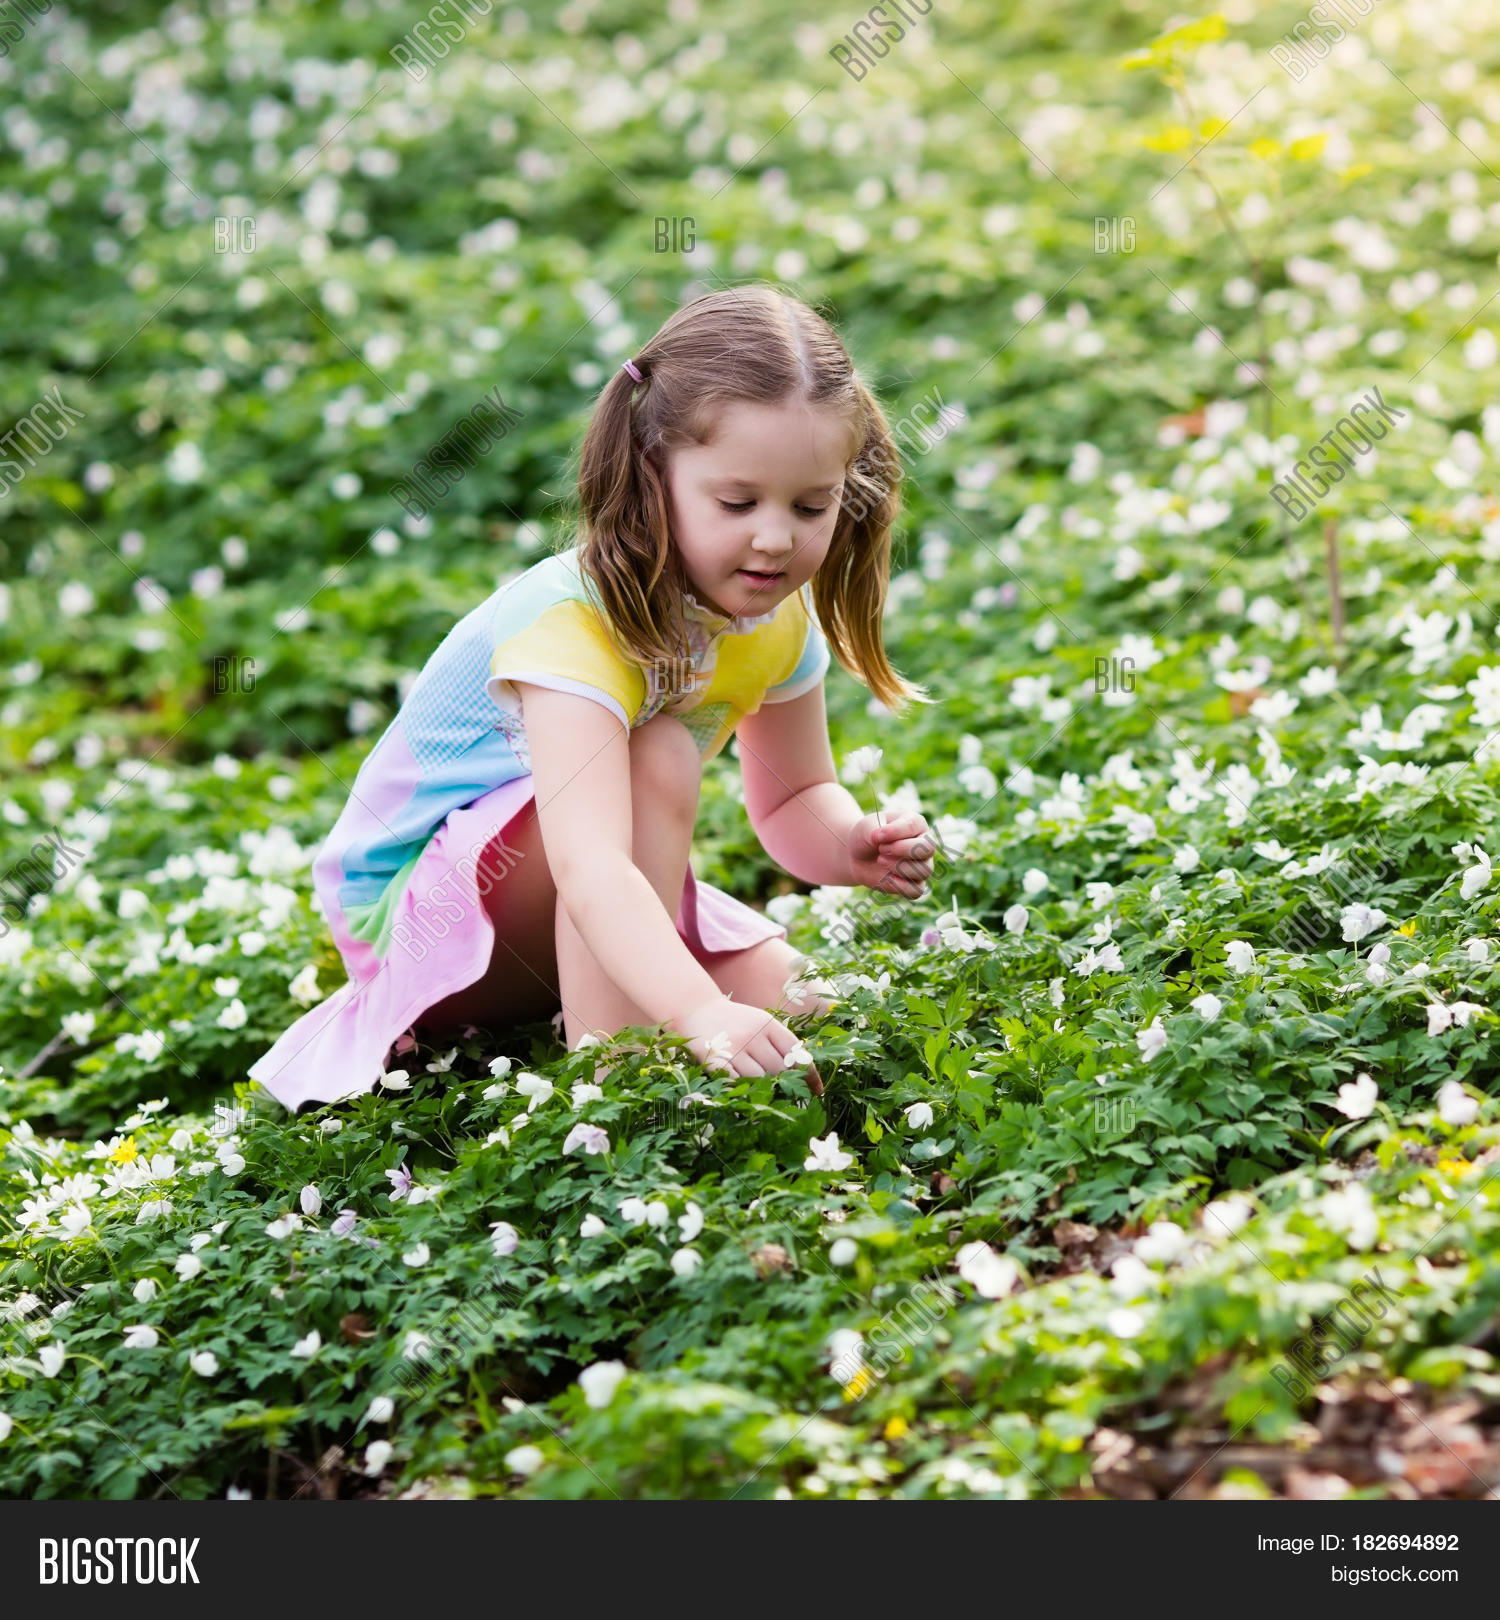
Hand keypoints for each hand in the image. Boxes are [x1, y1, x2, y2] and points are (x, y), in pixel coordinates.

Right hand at [668, 994, 821, 1092]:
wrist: (696, 1010)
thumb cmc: (733, 1022)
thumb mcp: (759, 1021)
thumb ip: (779, 1043)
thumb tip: (805, 1072)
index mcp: (767, 1023)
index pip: (795, 1052)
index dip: (808, 1074)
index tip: (817, 1090)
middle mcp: (752, 1034)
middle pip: (779, 1069)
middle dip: (784, 1083)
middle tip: (785, 1093)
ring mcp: (733, 1047)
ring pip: (759, 1079)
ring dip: (763, 1088)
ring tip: (761, 1091)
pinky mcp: (715, 1060)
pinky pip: (737, 1083)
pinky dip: (742, 1088)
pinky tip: (742, 1090)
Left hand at [847, 810, 934, 898]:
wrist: (857, 856)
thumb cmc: (867, 836)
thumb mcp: (866, 827)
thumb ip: (875, 831)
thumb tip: (880, 837)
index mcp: (916, 824)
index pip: (913, 825)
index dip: (894, 832)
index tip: (876, 835)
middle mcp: (924, 844)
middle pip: (927, 849)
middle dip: (901, 849)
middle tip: (881, 849)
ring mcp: (922, 865)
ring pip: (924, 870)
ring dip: (899, 867)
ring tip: (881, 860)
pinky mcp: (914, 884)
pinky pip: (917, 890)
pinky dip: (900, 886)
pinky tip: (886, 877)